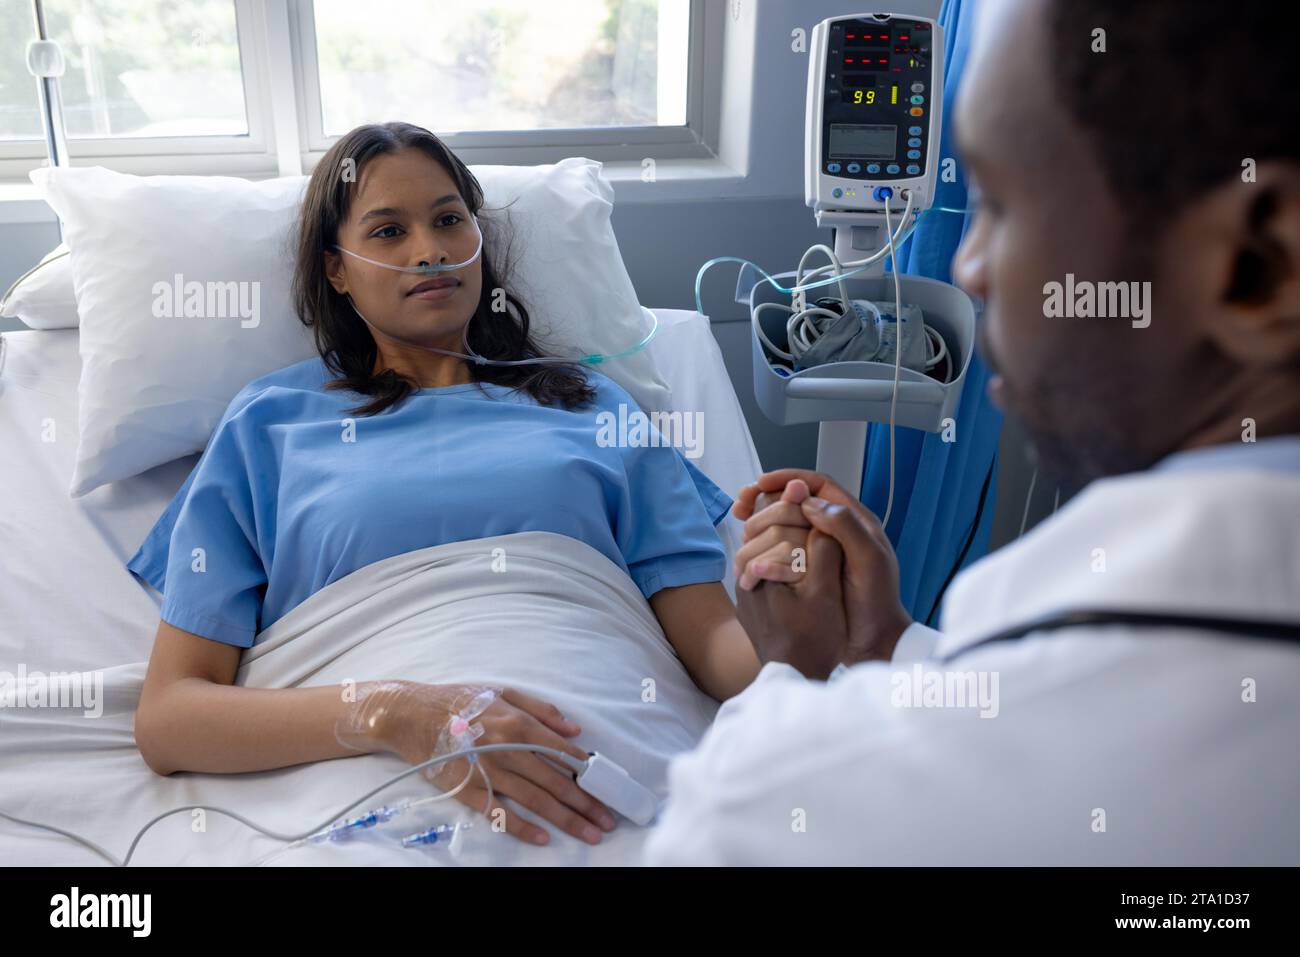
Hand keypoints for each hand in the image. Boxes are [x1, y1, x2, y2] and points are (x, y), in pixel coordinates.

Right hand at [336, 681, 616, 846]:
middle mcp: (508, 748)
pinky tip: (545, 838)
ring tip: (590, 833)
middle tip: (609, 821)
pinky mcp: (469, 790)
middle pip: (555, 781)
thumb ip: (542, 710)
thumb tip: (575, 730)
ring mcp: (488, 772)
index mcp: (519, 723)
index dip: (590, 772)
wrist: (413, 715)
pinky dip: (523, 827)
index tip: (610, 788)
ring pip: (535, 799)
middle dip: (586, 802)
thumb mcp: (504, 692)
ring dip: (565, 818)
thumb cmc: (462, 701)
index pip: (563, 752)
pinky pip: (500, 812)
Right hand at [735, 469, 913, 665]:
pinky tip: (749, 543)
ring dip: (763, 515)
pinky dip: (765, 539)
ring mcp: (823, 547)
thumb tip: (809, 502)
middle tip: (742, 502)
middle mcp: (837, 528)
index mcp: (855, 520)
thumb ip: (845, 526)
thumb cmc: (877, 602)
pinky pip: (784, 543)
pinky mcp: (811, 565)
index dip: (789, 479)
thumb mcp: (869, 560)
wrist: (875, 640)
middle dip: (768, 495)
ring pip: (789, 520)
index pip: (819, 485)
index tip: (761, 484)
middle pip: (798, 499)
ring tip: (740, 519)